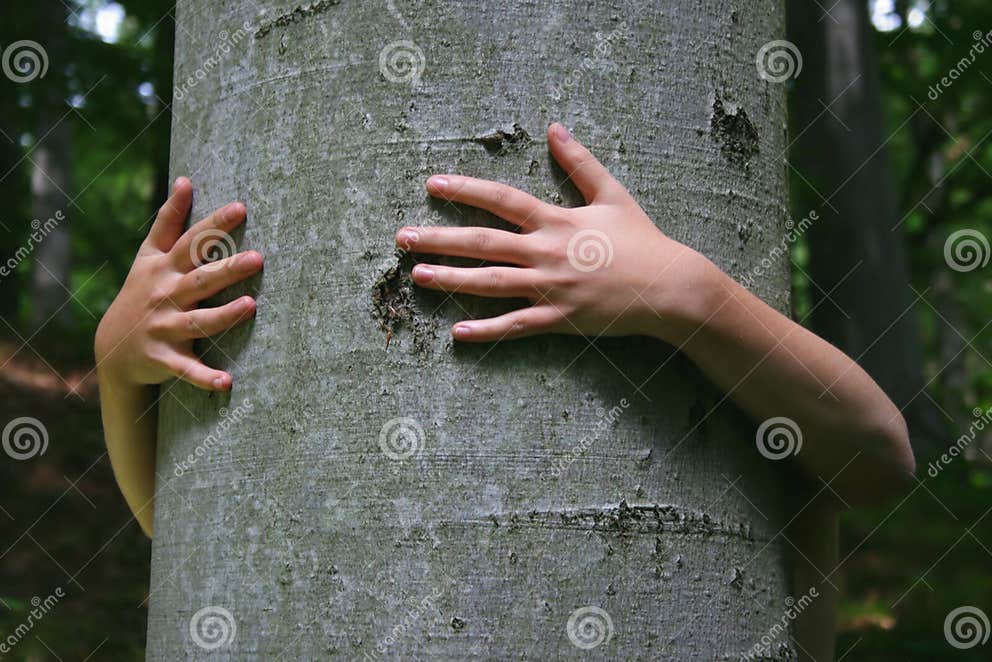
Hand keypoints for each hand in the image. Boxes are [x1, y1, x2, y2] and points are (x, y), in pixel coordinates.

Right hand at [94, 177, 261, 389]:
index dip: (214, 224)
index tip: (241, 207)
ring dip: (223, 316)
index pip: (192, 242)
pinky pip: (188, 369)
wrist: (112, 347)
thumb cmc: (142, 292)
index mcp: (164, 268)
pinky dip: (206, 378)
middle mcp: (166, 296)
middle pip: (200, 280)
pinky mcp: (166, 358)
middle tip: (258, 258)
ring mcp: (165, 328)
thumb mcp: (149, 255)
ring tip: (251, 305)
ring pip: (198, 322)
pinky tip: (227, 382)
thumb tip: (186, 179)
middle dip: (228, 268)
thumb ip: (169, 220)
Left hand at [395, 122, 720, 342]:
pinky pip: (517, 326)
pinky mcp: (560, 319)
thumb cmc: (642, 240)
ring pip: (492, 284)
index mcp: (557, 220)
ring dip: (452, 280)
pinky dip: (488, 331)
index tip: (431, 185)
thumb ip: (579, 163)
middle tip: (403, 237)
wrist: (670, 287)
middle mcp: (547, 253)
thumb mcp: (613, 195)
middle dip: (440, 238)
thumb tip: (555, 128)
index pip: (502, 200)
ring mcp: (552, 288)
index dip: (465, 190)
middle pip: (484, 243)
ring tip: (418, 277)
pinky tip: (457, 333)